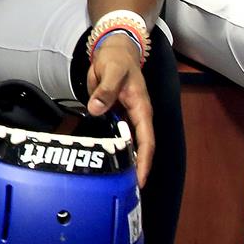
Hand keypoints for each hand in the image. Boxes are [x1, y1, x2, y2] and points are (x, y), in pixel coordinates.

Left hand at [86, 37, 153, 186]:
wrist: (114, 51)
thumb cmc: (117, 60)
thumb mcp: (112, 70)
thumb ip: (105, 89)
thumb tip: (97, 109)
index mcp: (142, 109)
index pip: (146, 141)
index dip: (144, 161)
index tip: (140, 180)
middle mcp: (136, 117)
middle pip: (139, 149)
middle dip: (135, 170)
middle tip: (125, 192)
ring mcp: (125, 118)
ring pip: (126, 145)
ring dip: (122, 163)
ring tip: (114, 185)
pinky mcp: (113, 116)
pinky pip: (114, 137)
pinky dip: (109, 150)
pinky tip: (101, 163)